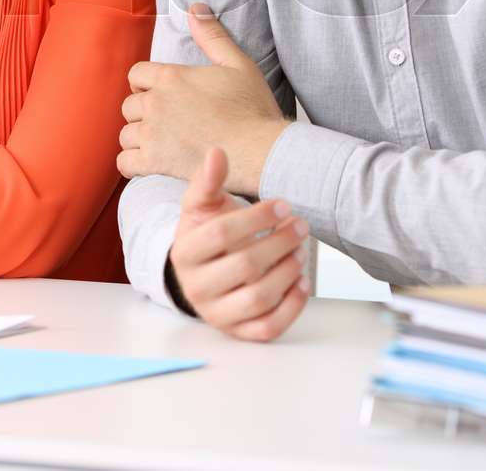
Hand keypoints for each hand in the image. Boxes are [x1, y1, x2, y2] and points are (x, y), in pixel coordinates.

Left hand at [117, 3, 290, 196]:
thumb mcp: (237, 64)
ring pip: (126, 134)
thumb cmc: (252, 108)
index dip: (145, 84)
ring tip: (159, 143)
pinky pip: (124, 162)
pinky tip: (147, 164)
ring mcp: (152, 134)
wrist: (260, 150)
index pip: (136, 74)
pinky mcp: (154, 162)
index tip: (159, 94)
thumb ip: (212, 35)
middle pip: (128, 105)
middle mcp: (155, 104)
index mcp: (170, 77)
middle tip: (163, 121)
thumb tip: (195, 7)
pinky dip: (132, 164)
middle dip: (142, 112)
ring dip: (138, 138)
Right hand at [170, 148, 309, 341]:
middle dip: (280, 242)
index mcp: (183, 252)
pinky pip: (268, 326)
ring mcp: (216, 314)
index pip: (222, 233)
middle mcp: (195, 287)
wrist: (201, 272)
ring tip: (301, 250)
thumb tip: (216, 153)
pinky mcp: (237, 332)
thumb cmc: (206, 233)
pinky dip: (291, 306)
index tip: (283, 205)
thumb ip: (208, 180)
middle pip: (245, 265)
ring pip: (258, 298)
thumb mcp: (202, 206)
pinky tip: (302, 281)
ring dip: (288, 271)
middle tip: (302, 226)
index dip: (257, 217)